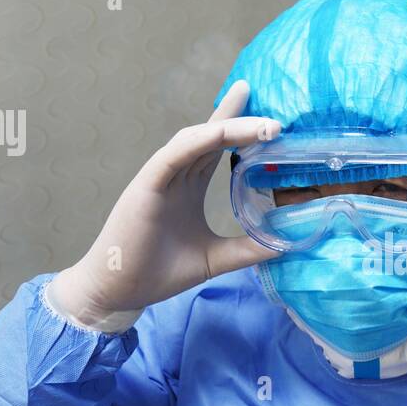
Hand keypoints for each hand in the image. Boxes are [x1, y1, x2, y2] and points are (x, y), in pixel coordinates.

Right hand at [48, 81, 279, 328]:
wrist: (121, 291)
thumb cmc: (159, 271)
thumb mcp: (215, 258)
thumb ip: (246, 249)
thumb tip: (285, 244)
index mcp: (189, 186)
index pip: (217, 147)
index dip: (239, 125)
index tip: (269, 114)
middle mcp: (175, 175)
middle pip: (211, 136)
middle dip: (242, 121)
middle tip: (277, 119)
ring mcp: (159, 178)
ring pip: (196, 141)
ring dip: (229, 128)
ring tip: (263, 127)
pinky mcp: (145, 186)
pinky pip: (172, 157)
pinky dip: (196, 143)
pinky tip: (220, 134)